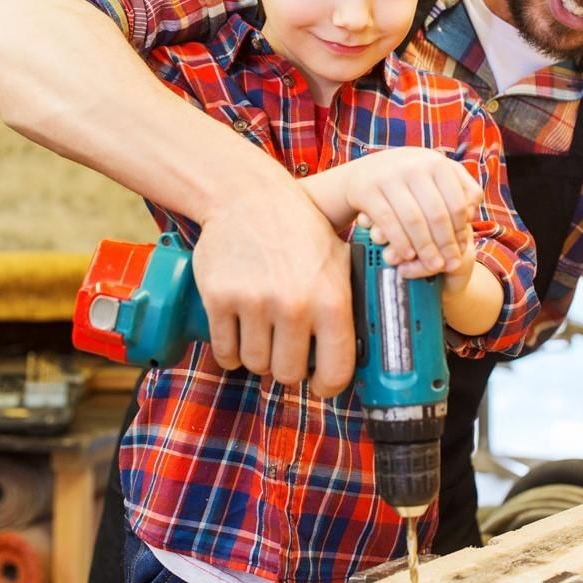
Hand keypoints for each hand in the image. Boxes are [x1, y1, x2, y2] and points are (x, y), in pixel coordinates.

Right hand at [191, 182, 354, 396]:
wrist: (247, 196)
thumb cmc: (298, 229)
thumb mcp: (339, 259)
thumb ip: (350, 301)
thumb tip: (364, 347)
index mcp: (331, 299)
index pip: (335, 370)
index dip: (327, 386)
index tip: (319, 384)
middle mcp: (294, 304)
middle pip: (288, 373)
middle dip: (287, 368)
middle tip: (285, 350)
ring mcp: (253, 302)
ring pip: (255, 364)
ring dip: (258, 357)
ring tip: (262, 335)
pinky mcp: (218, 298)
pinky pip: (224, 351)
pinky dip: (230, 352)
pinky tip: (238, 336)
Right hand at [341, 148, 481, 277]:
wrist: (363, 172)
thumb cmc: (410, 178)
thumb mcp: (435, 174)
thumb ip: (461, 188)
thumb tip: (471, 213)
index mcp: (436, 162)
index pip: (457, 203)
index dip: (461, 230)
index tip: (462, 249)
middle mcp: (413, 166)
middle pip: (436, 214)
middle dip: (445, 244)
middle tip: (450, 264)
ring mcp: (389, 177)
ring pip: (413, 220)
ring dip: (425, 248)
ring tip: (432, 266)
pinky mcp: (367, 190)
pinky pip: (388, 222)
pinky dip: (400, 242)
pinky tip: (407, 256)